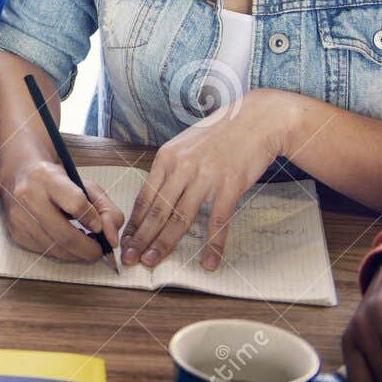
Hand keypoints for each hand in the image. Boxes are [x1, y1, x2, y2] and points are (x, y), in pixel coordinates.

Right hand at [0, 159, 124, 261]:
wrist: (21, 177)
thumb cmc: (58, 183)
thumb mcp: (86, 187)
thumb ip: (107, 210)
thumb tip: (111, 240)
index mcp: (48, 177)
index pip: (76, 204)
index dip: (93, 220)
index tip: (99, 228)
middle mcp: (28, 196)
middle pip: (65, 235)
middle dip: (88, 249)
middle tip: (99, 251)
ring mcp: (19, 216)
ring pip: (55, 249)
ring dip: (76, 254)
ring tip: (84, 246)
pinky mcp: (16, 232)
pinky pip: (45, 252)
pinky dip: (61, 252)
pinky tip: (65, 243)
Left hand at [122, 88, 295, 270]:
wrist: (258, 119)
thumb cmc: (220, 133)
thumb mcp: (185, 144)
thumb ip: (170, 168)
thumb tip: (155, 196)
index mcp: (167, 158)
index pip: (145, 196)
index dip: (134, 222)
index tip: (123, 240)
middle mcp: (182, 167)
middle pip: (157, 210)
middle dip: (140, 238)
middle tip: (128, 258)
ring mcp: (206, 177)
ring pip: (180, 218)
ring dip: (165, 244)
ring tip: (152, 262)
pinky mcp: (230, 185)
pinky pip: (217, 221)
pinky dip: (212, 245)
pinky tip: (208, 262)